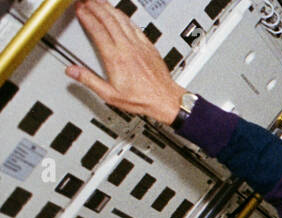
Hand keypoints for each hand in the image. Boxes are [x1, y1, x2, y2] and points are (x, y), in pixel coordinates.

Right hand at [64, 0, 185, 124]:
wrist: (165, 100)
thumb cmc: (142, 99)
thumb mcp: (110, 95)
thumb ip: (89, 81)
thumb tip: (72, 71)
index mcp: (115, 58)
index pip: (97, 30)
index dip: (86, 17)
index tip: (79, 9)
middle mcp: (127, 48)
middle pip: (109, 20)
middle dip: (96, 7)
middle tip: (87, 0)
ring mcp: (139, 46)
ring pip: (122, 20)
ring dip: (109, 8)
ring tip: (100, 1)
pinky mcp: (149, 47)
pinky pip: (135, 26)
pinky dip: (125, 17)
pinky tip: (120, 14)